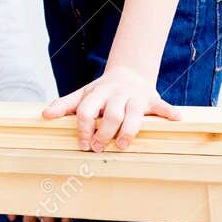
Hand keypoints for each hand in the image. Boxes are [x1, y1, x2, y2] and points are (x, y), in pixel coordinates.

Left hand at [43, 63, 179, 151]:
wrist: (129, 73)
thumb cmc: (102, 91)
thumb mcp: (83, 94)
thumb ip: (65, 105)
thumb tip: (44, 116)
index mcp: (98, 92)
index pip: (87, 109)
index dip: (82, 128)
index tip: (82, 144)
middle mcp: (117, 94)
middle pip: (111, 115)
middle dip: (104, 134)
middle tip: (97, 148)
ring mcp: (136, 97)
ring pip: (134, 115)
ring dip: (128, 132)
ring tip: (122, 146)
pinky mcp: (152, 100)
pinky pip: (162, 106)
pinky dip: (169, 112)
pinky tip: (176, 119)